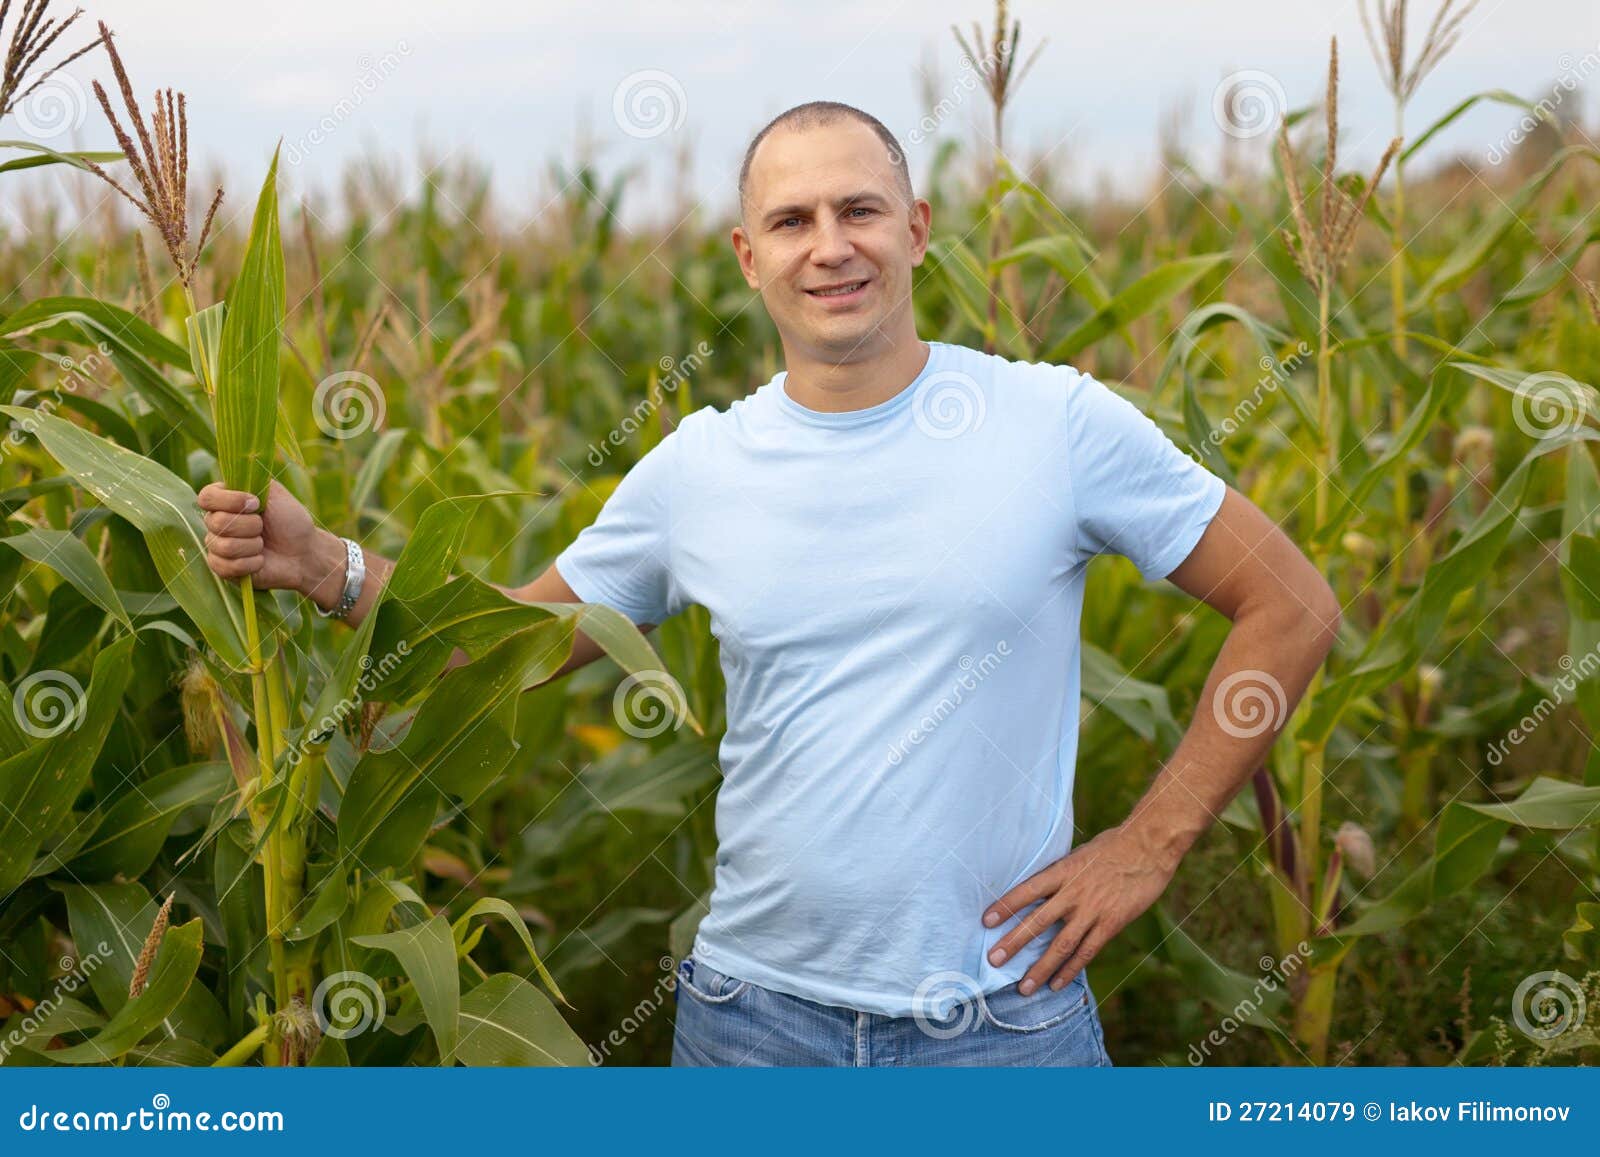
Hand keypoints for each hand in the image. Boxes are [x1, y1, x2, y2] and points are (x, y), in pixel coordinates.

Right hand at [197, 478, 335, 600]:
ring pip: (224, 546)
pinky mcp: (223, 569)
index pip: (206, 497)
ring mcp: (217, 546)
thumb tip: (232, 478)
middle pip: (217, 522)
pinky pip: (226, 566)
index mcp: (225, 500)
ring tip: (264, 544)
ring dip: (253, 545)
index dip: (230, 501)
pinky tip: (261, 560)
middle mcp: (216, 521)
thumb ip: (252, 480)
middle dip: (251, 526)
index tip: (256, 504)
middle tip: (264, 528)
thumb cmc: (290, 520)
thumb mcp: (275, 493)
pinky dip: (251, 563)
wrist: (305, 552)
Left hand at [980, 823, 1177, 996]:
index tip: (986, 921)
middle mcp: (1073, 893)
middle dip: (1014, 943)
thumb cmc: (1113, 846)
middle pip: (1038, 922)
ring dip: (1040, 968)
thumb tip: (1042, 888)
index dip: (1005, 905)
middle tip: (993, 960)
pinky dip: (1070, 970)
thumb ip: (1061, 874)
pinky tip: (1056, 984)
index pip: (1027, 890)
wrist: (1148, 847)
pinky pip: (1087, 952)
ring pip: (1061, 945)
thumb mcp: (1079, 854)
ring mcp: (1092, 910)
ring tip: (1024, 988)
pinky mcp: (1111, 924)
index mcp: (1062, 871)